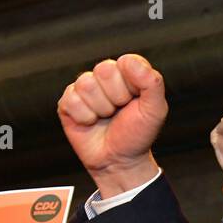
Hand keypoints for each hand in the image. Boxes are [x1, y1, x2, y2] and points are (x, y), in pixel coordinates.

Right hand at [58, 55, 166, 198]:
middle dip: (117, 97)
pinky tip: (91, 122)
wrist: (119, 161)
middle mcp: (104, 77)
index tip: (137, 101)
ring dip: (101, 109)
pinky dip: (85, 118)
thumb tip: (131, 61)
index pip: (126, 62)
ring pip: (87, 85)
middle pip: (104, 71)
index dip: (133, 85)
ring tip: (106, 118)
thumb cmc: (138, 134)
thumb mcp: (155, 110)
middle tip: (120, 111)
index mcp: (127, 74)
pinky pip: (72, 100)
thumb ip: (152, 83)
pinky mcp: (67, 102)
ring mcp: (84, 88)